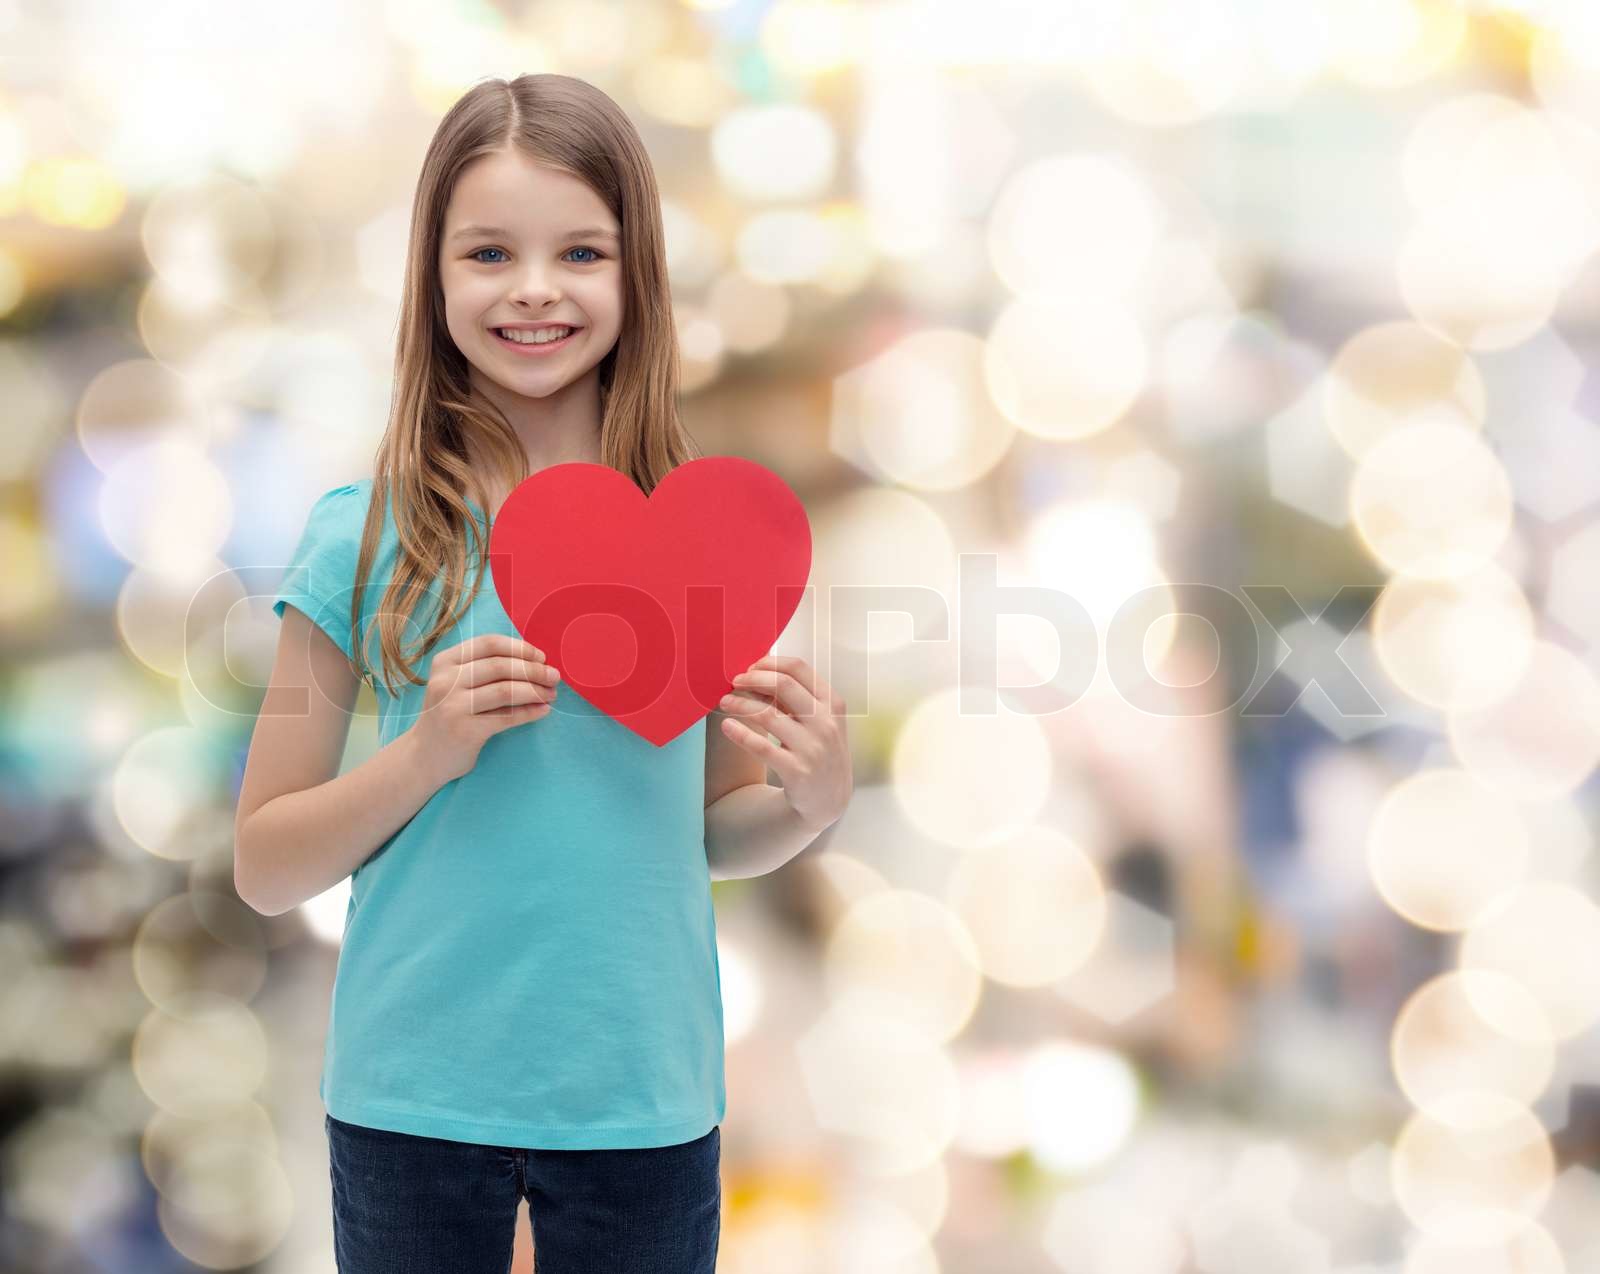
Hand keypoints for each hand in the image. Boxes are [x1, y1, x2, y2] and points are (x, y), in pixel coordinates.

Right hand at [411, 633, 560, 784]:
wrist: (423, 756)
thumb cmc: (447, 715)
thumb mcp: (455, 683)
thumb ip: (482, 668)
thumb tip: (533, 660)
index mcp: (445, 661)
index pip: (489, 644)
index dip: (519, 648)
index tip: (541, 657)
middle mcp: (446, 680)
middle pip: (501, 666)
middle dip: (534, 670)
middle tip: (554, 676)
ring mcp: (453, 706)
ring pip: (506, 690)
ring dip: (535, 691)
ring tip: (552, 694)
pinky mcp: (465, 730)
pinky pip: (507, 717)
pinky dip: (530, 712)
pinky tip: (543, 710)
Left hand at [717, 654, 852, 834]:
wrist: (828, 799)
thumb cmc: (819, 751)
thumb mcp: (821, 721)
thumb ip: (797, 699)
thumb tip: (758, 674)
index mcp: (833, 704)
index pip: (799, 668)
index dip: (770, 663)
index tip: (751, 667)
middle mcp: (826, 723)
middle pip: (783, 684)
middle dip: (753, 678)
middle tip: (734, 681)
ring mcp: (812, 747)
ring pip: (767, 714)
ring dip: (739, 704)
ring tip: (725, 702)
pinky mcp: (796, 770)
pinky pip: (760, 746)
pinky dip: (739, 733)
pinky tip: (727, 726)